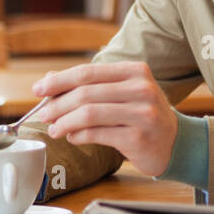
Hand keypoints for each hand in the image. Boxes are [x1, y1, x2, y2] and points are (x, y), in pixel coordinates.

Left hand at [31, 61, 177, 177]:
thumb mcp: (122, 92)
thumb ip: (90, 85)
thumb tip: (50, 81)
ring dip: (64, 122)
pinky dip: (79, 136)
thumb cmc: (142, 114)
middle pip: (85, 93)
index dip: (59, 81)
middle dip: (57, 105)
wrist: (176, 142)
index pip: (87, 72)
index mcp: (135, 71)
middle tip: (42, 115)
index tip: (37, 90)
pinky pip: (98, 134)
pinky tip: (72, 138)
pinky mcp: (138, 138)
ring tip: (54, 129)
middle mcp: (141, 89)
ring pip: (89, 114)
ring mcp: (142, 113)